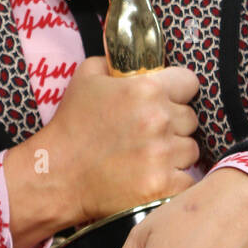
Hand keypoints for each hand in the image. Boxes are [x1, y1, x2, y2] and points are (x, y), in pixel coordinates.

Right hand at [3, 56, 201, 247]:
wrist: (57, 174)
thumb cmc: (71, 125)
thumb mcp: (86, 77)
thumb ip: (116, 64)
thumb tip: (134, 60)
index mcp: (145, 89)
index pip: (190, 82)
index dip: (178, 91)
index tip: (168, 100)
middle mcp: (159, 120)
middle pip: (191, 118)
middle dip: (174, 124)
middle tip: (149, 133)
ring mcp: (162, 156)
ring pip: (190, 150)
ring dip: (175, 153)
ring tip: (148, 156)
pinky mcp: (162, 186)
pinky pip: (187, 179)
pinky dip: (174, 180)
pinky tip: (153, 177)